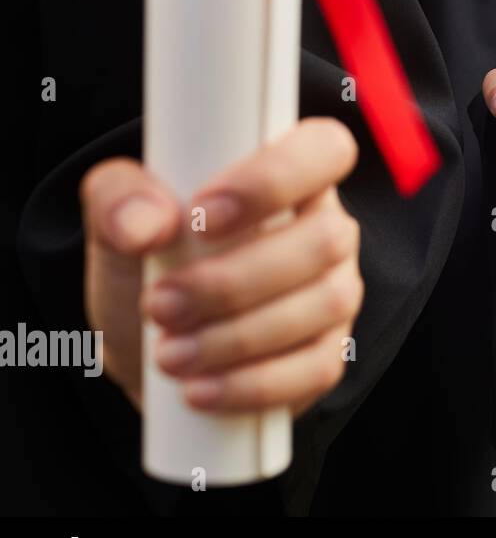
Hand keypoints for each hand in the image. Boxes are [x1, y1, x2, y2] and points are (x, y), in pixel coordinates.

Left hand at [82, 118, 362, 416]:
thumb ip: (117, 200)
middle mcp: (326, 229)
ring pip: (325, 305)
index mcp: (290, 177)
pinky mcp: (328, 352)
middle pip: (326, 241)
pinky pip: (318, 368)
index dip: (276, 177)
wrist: (148, 344)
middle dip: (236, 280)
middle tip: (161, 304)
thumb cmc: (147, 265)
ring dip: (239, 336)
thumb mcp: (116, 221)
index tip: (202, 216)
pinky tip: (202, 388)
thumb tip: (145, 224)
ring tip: (169, 352)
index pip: (325, 149)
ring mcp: (336, 292)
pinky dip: (254, 383)